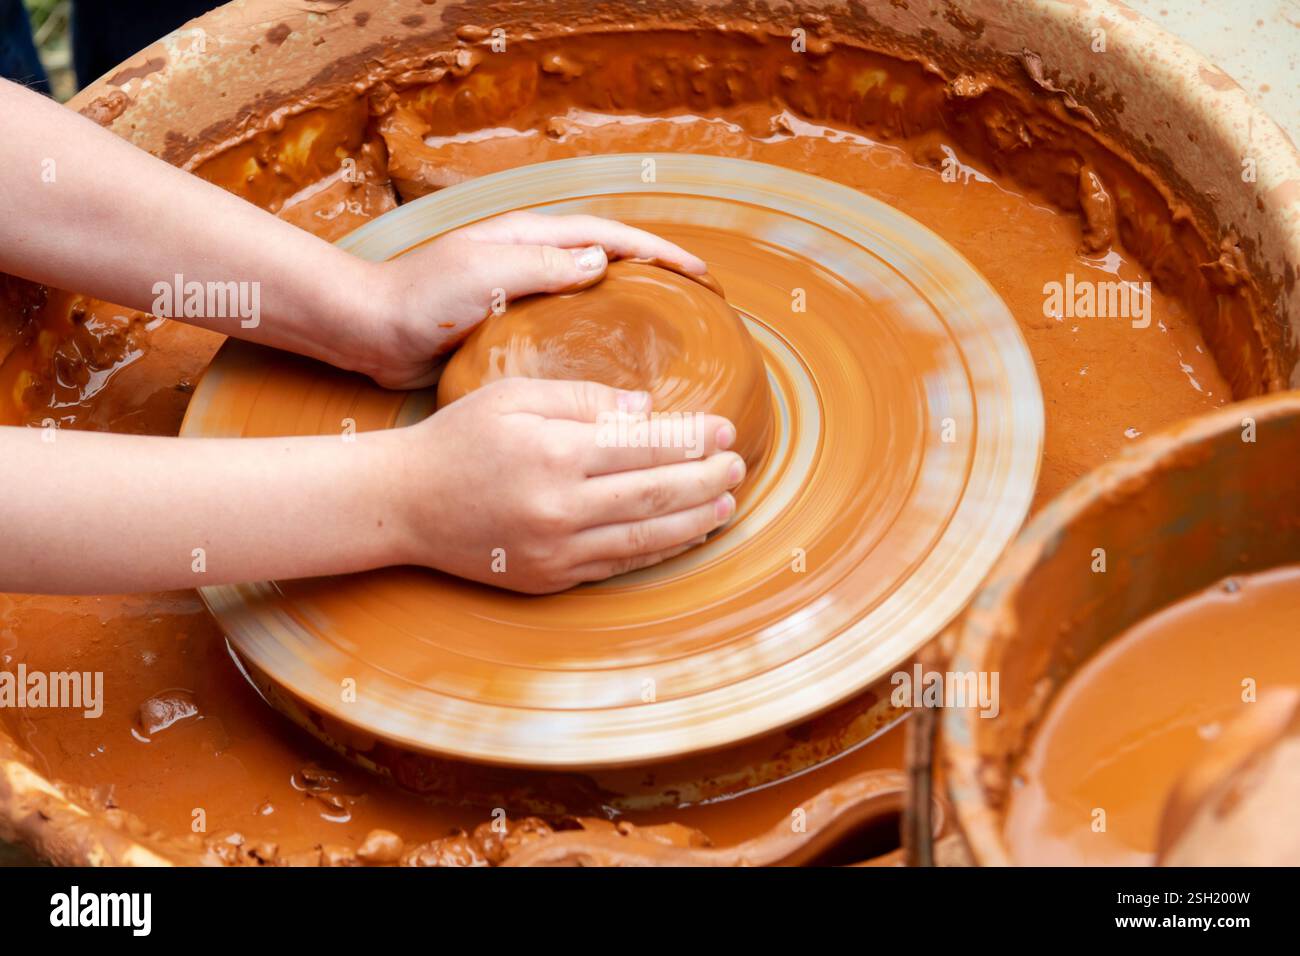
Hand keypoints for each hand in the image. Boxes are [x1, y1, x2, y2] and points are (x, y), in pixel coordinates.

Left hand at [361, 211, 706, 388]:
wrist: (371, 331)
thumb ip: (543, 266)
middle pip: (609, 257)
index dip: (659, 253)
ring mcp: (521, 291)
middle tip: (699, 299)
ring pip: (591, 291)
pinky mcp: (509, 325)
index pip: (610, 236)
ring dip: (633, 300)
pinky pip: (567, 325)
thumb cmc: (422, 299)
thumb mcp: (486, 275)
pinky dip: (599, 333)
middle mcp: (530, 259)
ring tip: (671, 328)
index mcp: (530, 237)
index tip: (701, 275)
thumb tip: (601, 261)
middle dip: (657, 270)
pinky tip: (614, 361)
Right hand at [393, 378, 743, 592]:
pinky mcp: (550, 578)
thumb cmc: (458, 438)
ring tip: (727, 502)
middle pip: (657, 494)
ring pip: (646, 537)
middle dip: (706, 479)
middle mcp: (561, 506)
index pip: (645, 445)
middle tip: (738, 465)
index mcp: (555, 451)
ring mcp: (556, 549)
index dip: (692, 439)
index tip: (724, 429)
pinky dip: (659, 551)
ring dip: (695, 520)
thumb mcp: (514, 395)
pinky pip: (619, 565)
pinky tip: (685, 535)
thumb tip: (646, 409)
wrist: (402, 503)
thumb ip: (584, 398)